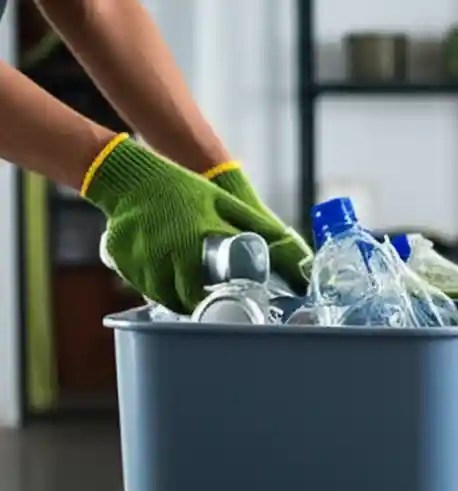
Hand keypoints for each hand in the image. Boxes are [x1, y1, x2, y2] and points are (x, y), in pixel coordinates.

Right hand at [83, 135, 303, 312]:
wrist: (133, 176)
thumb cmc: (185, 190)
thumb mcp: (226, 204)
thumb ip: (260, 229)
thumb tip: (298, 257)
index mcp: (193, 242)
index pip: (199, 292)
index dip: (210, 305)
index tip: (222, 310)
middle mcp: (163, 253)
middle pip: (177, 299)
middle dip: (192, 307)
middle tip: (206, 308)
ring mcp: (138, 257)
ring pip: (157, 295)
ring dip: (172, 300)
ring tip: (188, 299)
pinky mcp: (120, 258)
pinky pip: (137, 284)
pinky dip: (151, 288)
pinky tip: (163, 283)